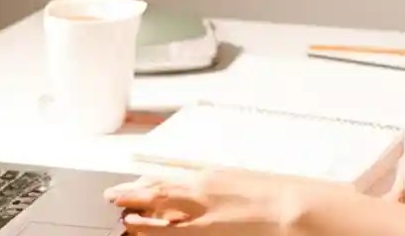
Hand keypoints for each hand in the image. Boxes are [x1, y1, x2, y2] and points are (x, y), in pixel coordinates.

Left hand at [104, 170, 331, 234]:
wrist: (292, 210)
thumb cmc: (268, 190)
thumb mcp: (230, 174)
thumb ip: (202, 175)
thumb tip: (182, 174)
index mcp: (205, 177)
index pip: (162, 179)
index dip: (139, 183)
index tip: (124, 186)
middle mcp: (199, 197)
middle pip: (154, 195)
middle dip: (131, 196)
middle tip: (112, 198)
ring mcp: (202, 221)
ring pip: (159, 220)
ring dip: (139, 220)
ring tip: (125, 221)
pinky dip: (158, 234)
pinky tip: (143, 234)